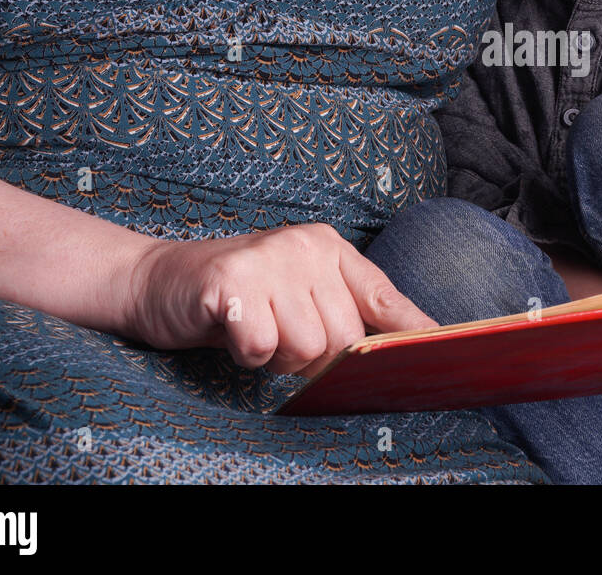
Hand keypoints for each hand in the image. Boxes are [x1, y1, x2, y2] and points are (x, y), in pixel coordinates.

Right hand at [119, 223, 437, 375]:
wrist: (158, 283)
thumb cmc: (240, 298)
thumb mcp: (299, 293)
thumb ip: (345, 311)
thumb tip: (407, 344)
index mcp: (328, 246)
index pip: (382, 293)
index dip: (413, 329)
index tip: (443, 349)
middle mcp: (305, 244)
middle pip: (344, 337)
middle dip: (316, 357)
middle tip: (280, 336)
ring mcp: (269, 259)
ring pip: (308, 347)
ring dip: (279, 358)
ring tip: (256, 330)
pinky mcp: (232, 281)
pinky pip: (264, 348)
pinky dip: (248, 355)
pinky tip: (233, 332)